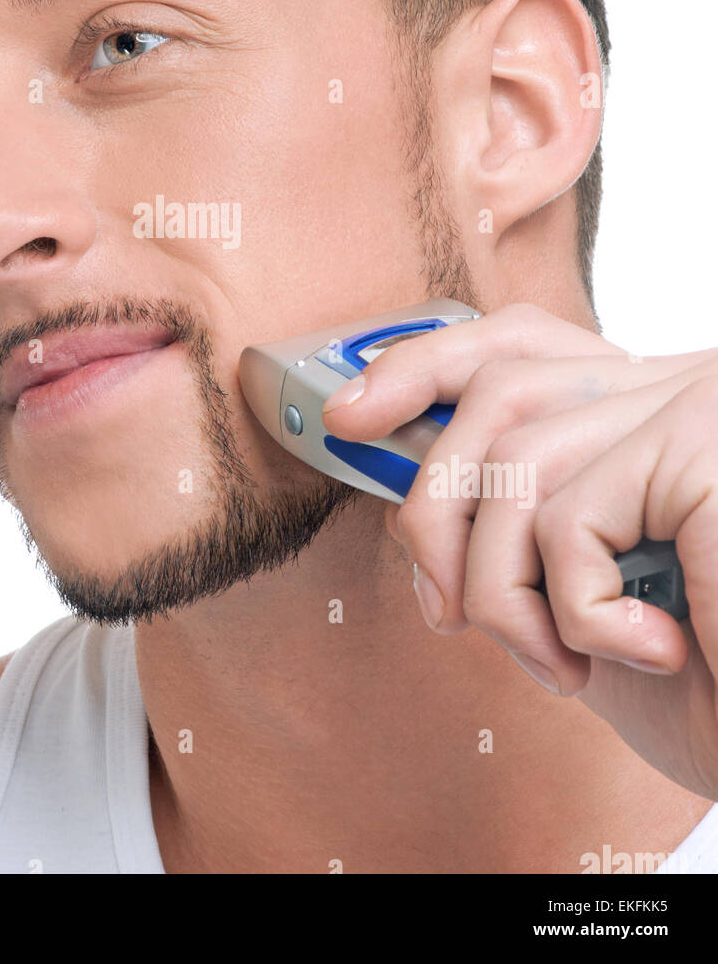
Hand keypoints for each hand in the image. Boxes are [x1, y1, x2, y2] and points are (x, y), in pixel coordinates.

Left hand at [321, 303, 717, 799]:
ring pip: (516, 459)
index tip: (352, 414)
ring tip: (560, 665)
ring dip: (502, 590)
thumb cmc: (714, 691)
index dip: (424, 365)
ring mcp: (694, 403)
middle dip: (435, 508)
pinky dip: (576, 611)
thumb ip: (515, 535)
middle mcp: (675, 383)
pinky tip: (649, 650)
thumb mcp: (585, 599)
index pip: (521, 343)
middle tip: (448, 614)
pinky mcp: (703, 446)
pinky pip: (569, 519)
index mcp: (647, 406)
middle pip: (497, 390)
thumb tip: (409, 504)